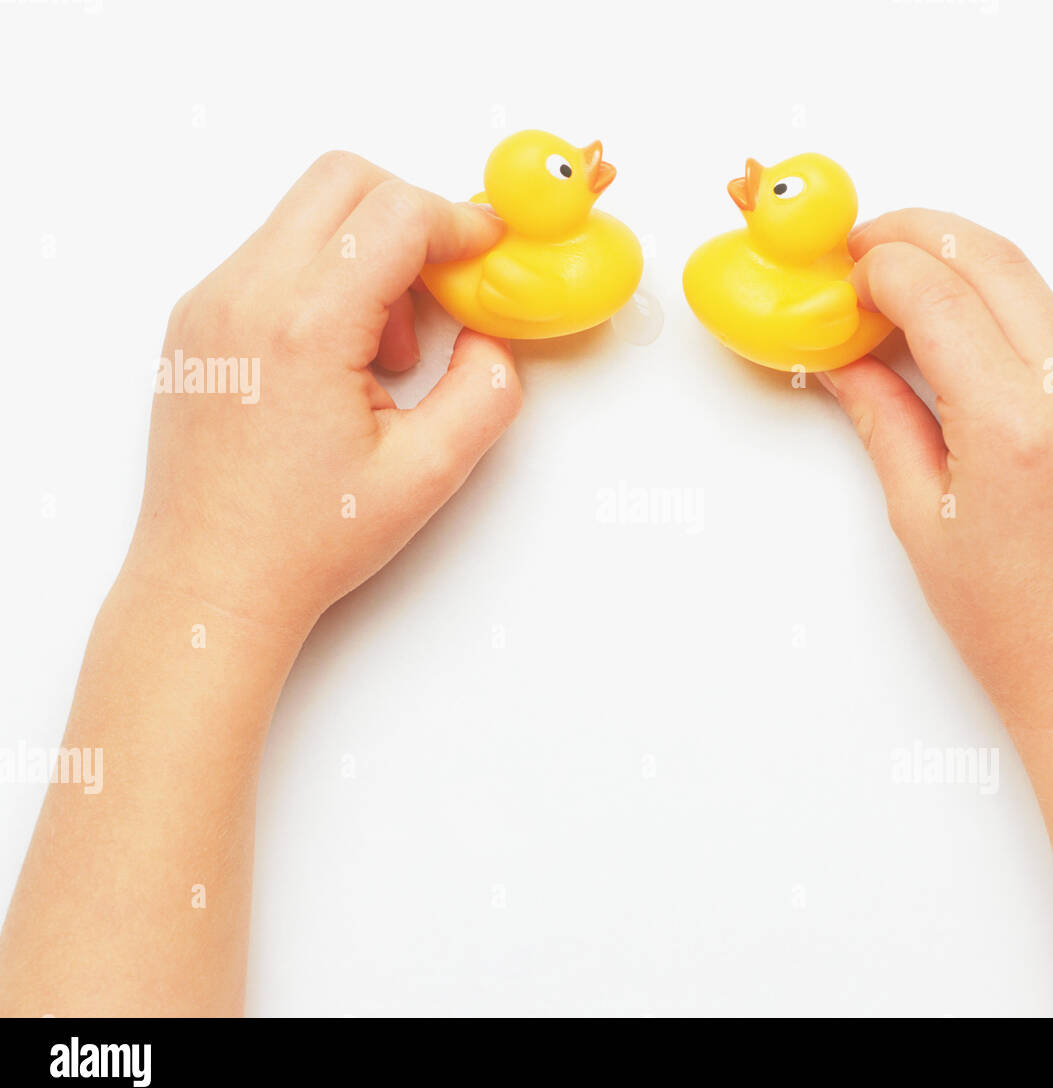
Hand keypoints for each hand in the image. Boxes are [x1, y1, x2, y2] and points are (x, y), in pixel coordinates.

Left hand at [129, 151, 519, 637]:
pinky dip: (326, 277)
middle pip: (343, 179)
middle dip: (412, 216)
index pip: (396, 213)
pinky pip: (274, 254)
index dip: (460, 223)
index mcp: (304, 330)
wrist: (211, 579)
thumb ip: (484, 391)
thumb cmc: (305, 541)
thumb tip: (491, 336)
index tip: (490, 254)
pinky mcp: (198, 319)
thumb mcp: (427, 475)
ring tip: (389, 349)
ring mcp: (210, 302)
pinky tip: (343, 358)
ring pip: (307, 213)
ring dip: (368, 252)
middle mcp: (244, 297)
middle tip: (445, 288)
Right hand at [821, 209, 1052, 738]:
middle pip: (991, 256)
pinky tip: (951, 324)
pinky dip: (996, 298)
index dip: (877, 269)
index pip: (938, 293)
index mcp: (1015, 422)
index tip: (838, 276)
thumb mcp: (922, 517)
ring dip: (958, 259)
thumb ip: (882, 418)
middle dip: (916, 232)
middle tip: (858, 247)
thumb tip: (846, 359)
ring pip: (1028, 277)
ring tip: (896, 283)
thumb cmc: (1018, 622)